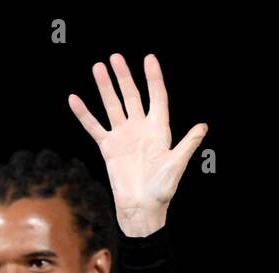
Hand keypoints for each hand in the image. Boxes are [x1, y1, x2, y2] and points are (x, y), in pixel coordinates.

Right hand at [69, 52, 206, 237]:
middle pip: (132, 97)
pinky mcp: (109, 147)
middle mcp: (140, 129)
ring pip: (113, 106)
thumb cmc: (162, 190)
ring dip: (105, 88)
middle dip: (124, 77)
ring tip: (98, 67)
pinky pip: (94, 127)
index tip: (149, 59)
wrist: (142, 209)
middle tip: (116, 57)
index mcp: (159, 131)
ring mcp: (123, 137)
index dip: (154, 79)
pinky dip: (84, 114)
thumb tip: (203, 127)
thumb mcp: (176, 165)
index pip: (157, 98)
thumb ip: (187, 144)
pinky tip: (74, 99)